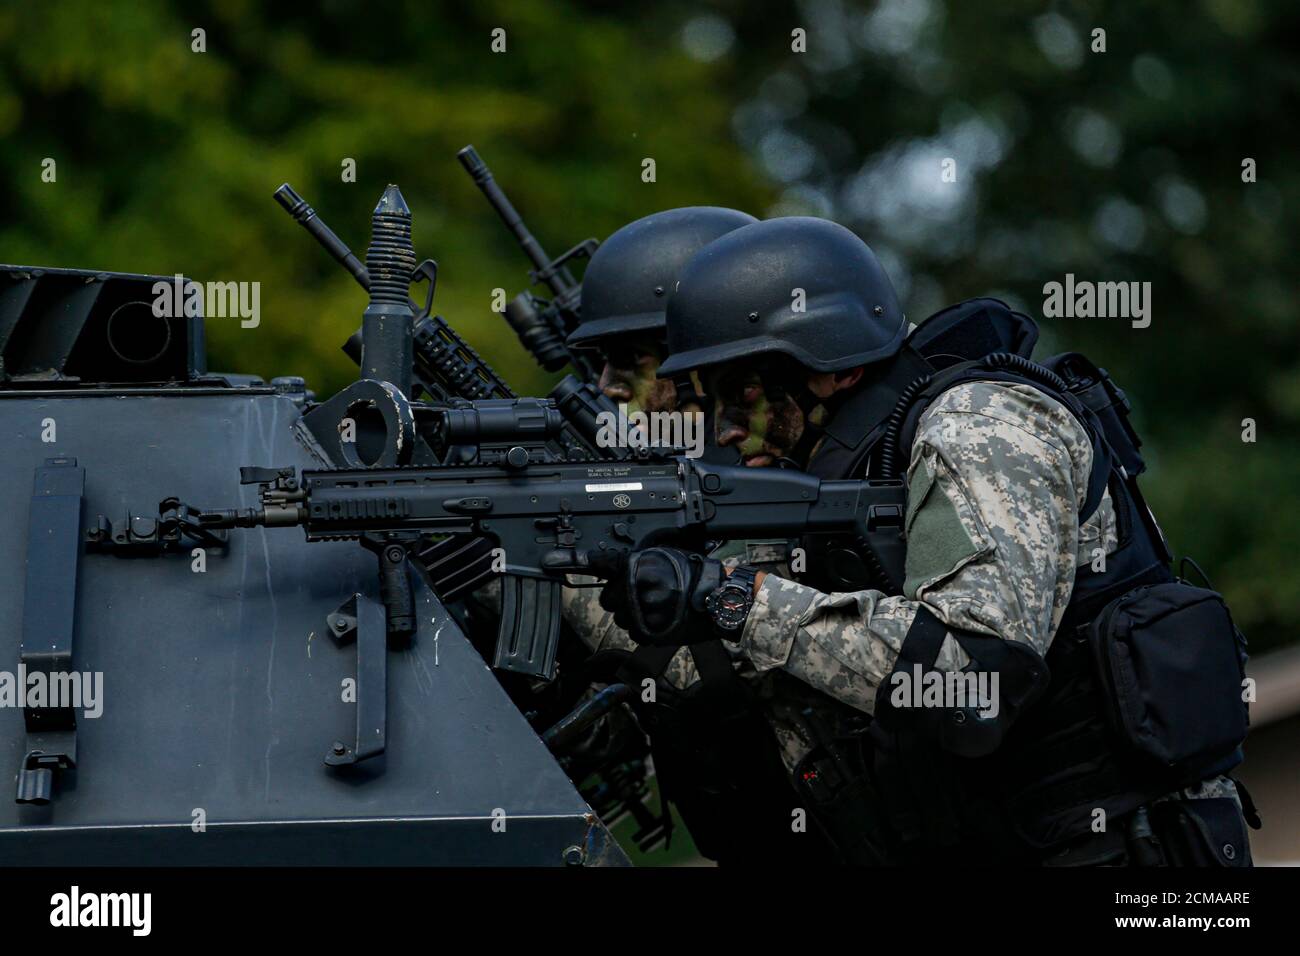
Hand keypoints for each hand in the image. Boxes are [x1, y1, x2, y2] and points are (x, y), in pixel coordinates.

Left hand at [586, 547, 722, 645]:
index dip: (601, 569)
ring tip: (654, 606)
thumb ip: (631, 561)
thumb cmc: (694, 575)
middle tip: (639, 593)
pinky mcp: (650, 633)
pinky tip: (659, 618)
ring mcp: (643, 614)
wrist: (718, 599)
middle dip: (620, 597)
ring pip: (621, 618)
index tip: (591, 568)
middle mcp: (637, 591)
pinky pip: (634, 633)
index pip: (604, 567)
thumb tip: (600, 561)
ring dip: (632, 614)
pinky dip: (643, 628)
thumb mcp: (662, 557)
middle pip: (609, 599)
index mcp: (639, 568)